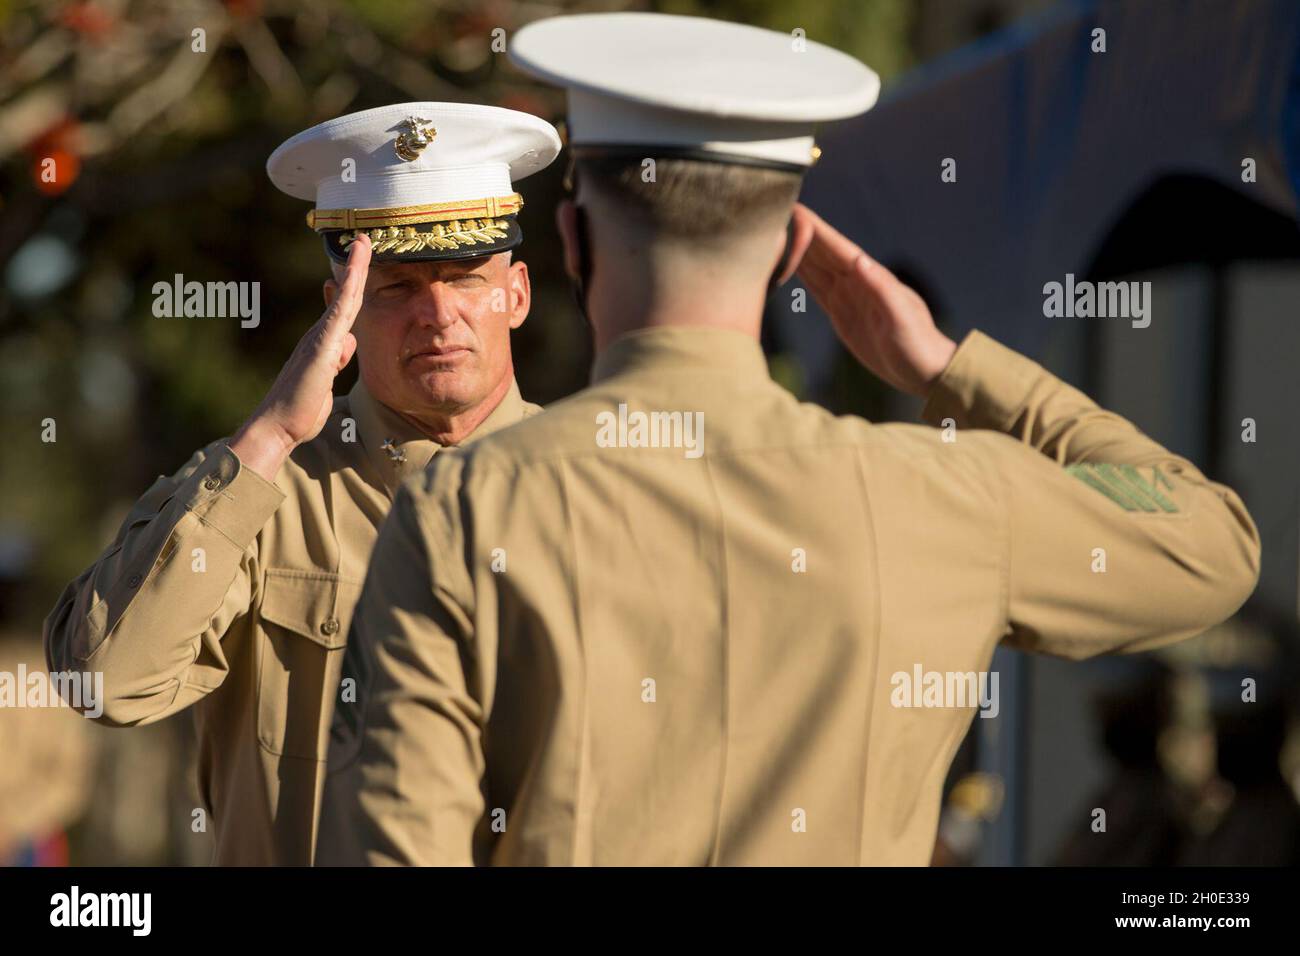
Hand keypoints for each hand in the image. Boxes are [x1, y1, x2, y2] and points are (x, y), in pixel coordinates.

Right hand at [229, 233, 370, 480]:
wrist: (278, 426)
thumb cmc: (301, 409)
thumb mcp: (326, 380)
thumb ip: (337, 359)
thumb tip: (349, 342)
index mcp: (323, 343)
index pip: (344, 309)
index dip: (353, 284)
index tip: (360, 261)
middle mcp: (320, 335)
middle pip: (344, 295)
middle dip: (355, 266)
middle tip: (362, 239)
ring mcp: (320, 338)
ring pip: (343, 298)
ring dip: (354, 269)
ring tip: (363, 244)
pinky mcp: (321, 347)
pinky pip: (339, 314)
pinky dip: (348, 292)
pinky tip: (356, 274)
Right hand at [790, 203, 956, 396]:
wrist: (925, 371)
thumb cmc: (918, 343)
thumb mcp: (901, 317)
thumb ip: (880, 288)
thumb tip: (858, 260)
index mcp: (870, 277)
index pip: (836, 247)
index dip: (813, 228)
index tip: (793, 208)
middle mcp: (857, 282)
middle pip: (821, 252)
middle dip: (798, 232)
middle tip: (772, 213)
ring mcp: (848, 297)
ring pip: (815, 267)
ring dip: (795, 249)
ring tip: (773, 232)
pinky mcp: (842, 315)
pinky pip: (816, 289)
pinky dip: (801, 274)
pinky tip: (787, 265)